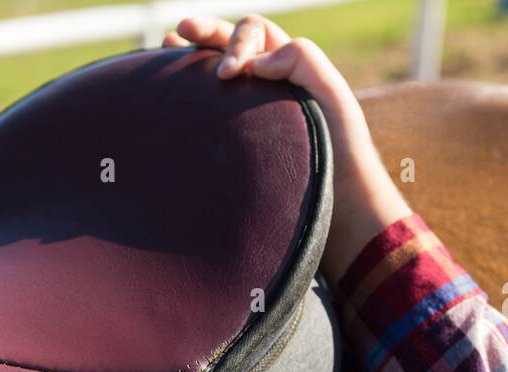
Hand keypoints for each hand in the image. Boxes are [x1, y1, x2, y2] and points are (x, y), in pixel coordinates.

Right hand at [165, 15, 410, 282]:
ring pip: (210, 71)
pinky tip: (166, 87)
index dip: (236, 42)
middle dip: (205, 32)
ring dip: (189, 55)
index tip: (227, 75)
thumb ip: (301, 61)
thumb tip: (254, 63)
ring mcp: (241, 113)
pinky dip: (183, 90)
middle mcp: (261, 85)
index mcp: (285, 67)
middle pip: (227, 43)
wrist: (336, 202)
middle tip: (180, 32)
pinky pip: (203, 109)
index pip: (254, 33)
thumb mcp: (331, 95)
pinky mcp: (228, 143)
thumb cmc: (341, 151)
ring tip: (166, 48)